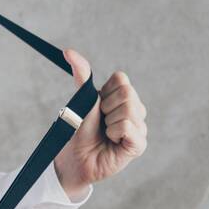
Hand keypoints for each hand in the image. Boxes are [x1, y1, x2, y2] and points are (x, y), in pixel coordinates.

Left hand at [52, 49, 147, 193]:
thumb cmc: (80, 129)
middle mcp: (136, 110)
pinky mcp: (139, 145)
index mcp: (123, 97)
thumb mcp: (82, 99)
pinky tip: (112, 141)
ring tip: (106, 133)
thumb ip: (81, 74)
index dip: (104, 92)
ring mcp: (140, 127)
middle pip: (127, 93)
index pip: (121, 80)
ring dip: (109, 122)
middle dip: (106, 107)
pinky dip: (116, 133)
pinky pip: (130, 128)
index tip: (98, 106)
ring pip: (129, 111)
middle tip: (101, 122)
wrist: (75, 156)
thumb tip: (68, 51)